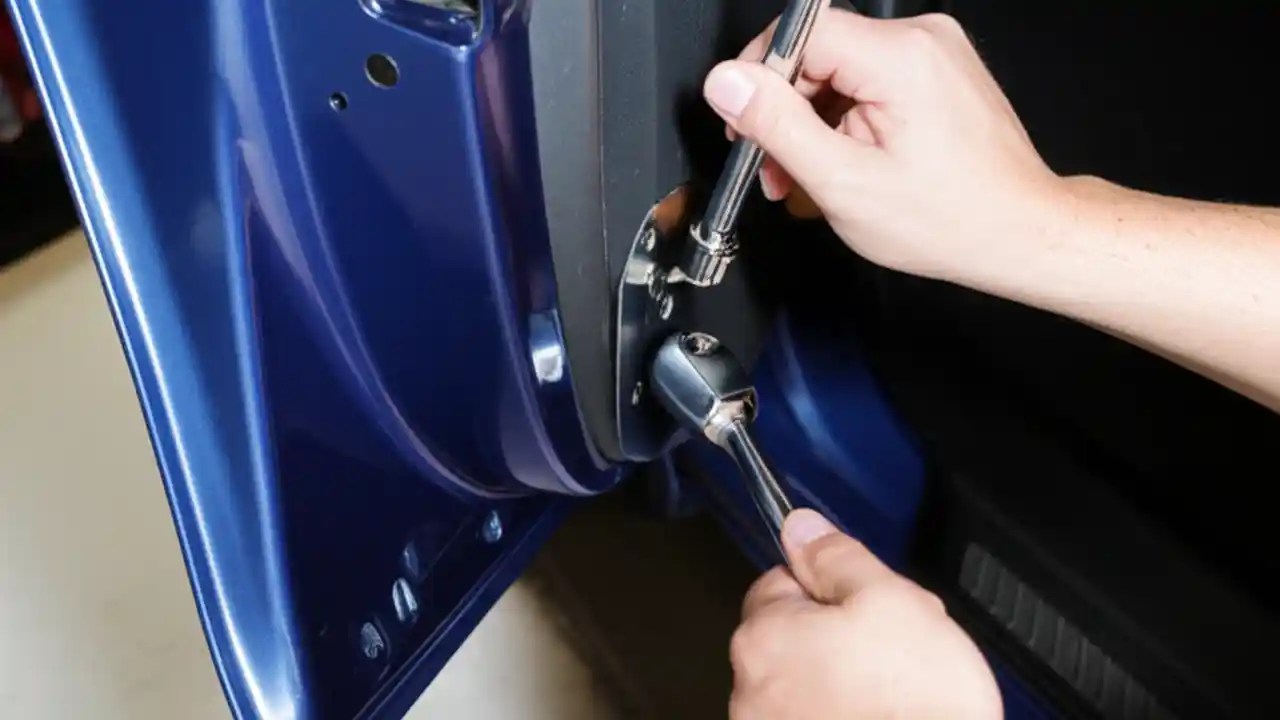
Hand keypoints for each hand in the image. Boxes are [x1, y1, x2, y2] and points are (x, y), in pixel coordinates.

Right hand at [703, 8, 1064, 284]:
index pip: (800, 33)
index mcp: (901, 56)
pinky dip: (844, 121)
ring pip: (840, 71)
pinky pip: (869, 81)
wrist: (1020, 233)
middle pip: (818, 53)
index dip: (760, 77)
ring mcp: (934, 53)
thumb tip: (726, 83)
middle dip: (786, 112)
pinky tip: (839, 163)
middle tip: (773, 167)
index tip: (744, 122)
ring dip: (812, 123)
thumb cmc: (950, 219)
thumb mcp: (842, 182)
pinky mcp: (936, 71)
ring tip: (806, 178)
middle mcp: (923, 39)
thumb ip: (776, 125)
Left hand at [729, 509, 1001, 719]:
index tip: (862, 602)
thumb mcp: (891, 601)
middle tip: (891, 647)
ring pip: (804, 682)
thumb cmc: (917, 704)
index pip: (778, 582)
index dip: (827, 586)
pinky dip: (840, 714)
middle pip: (790, 636)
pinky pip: (812, 717)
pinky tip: (882, 717)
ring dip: (839, 680)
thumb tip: (802, 526)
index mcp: (764, 636)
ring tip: (892, 693)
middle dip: (836, 635)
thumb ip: (838, 558)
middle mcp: (751, 690)